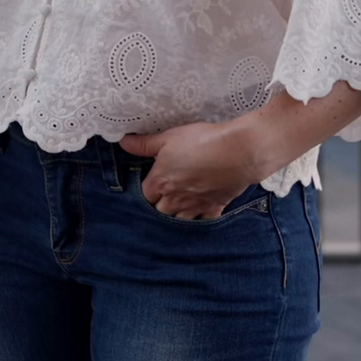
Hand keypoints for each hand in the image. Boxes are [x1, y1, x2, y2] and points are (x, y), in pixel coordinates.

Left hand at [123, 119, 257, 219]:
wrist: (237, 152)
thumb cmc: (201, 141)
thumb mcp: (168, 137)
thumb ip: (144, 144)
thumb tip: (123, 143)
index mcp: (160, 183)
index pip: (143, 196)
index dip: (144, 191)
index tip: (148, 184)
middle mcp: (175, 200)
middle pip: (159, 212)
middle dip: (158, 207)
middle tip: (162, 196)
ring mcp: (195, 207)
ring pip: (178, 221)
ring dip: (176, 216)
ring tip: (178, 206)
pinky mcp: (214, 208)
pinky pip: (203, 222)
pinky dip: (201, 219)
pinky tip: (201, 213)